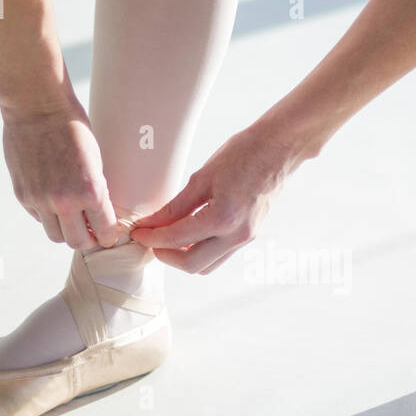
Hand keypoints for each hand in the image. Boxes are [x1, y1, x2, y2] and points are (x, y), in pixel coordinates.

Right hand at [1, 99, 120, 248]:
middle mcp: (64, 202)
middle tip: (90, 232)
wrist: (37, 107)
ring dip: (64, 230)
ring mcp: (40, 200)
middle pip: (76, 242)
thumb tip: (97, 214)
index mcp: (90, 192)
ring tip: (71, 218)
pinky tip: (52, 200)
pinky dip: (46, 214)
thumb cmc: (73, 128)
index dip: (108, 237)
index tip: (108, 236)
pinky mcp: (22, 194)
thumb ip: (95, 191)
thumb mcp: (96, 161)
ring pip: (54, 235)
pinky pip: (37, 217)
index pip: (104, 232)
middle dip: (86, 240)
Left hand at [130, 121, 315, 273]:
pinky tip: (189, 236)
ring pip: (206, 266)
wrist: (278, 149)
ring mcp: (245, 239)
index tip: (138, 232)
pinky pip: (219, 256)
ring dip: (183, 258)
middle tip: (150, 239)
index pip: (176, 238)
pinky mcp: (249, 236)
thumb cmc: (242, 154)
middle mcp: (236, 235)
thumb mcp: (202, 178)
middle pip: (191, 264)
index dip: (151, 237)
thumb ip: (175, 207)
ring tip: (168, 239)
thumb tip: (151, 224)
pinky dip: (200, 252)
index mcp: (222, 218)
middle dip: (165, 255)